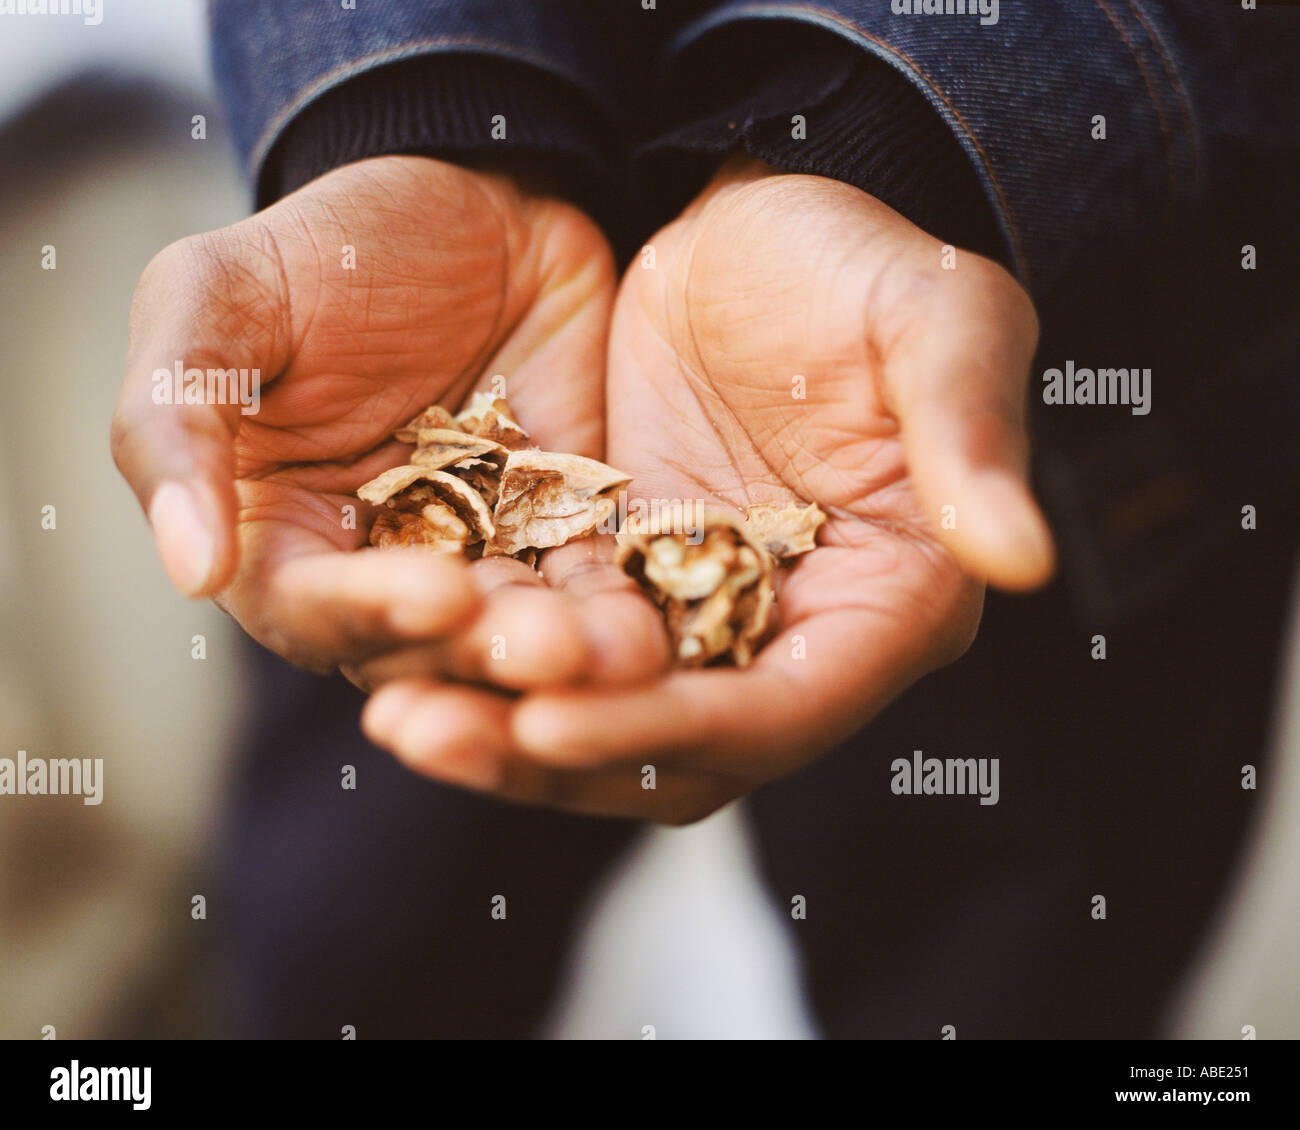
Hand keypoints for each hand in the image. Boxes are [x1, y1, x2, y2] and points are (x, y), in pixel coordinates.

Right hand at [113, 155, 625, 679]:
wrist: (473, 195)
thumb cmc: (330, 246)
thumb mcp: (219, 300)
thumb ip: (177, 420)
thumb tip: (191, 572)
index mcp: (280, 534)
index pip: (308, 609)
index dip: (363, 614)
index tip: (432, 592)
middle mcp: (378, 567)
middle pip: (421, 646)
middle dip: (478, 653)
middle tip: (539, 648)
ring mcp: (481, 555)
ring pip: (513, 634)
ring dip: (557, 658)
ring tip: (601, 655)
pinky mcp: (567, 534)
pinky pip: (593, 589)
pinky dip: (617, 616)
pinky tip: (649, 635)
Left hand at [363, 157, 1054, 821]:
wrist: (768, 220)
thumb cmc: (869, 262)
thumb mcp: (937, 324)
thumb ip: (968, 441)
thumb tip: (1022, 562)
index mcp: (885, 603)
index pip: (781, 709)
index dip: (671, 729)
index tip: (553, 721)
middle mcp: (793, 634)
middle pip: (678, 746)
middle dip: (559, 752)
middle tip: (433, 736)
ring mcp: (702, 614)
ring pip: (603, 713)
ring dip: (503, 727)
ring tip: (396, 718)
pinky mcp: (626, 577)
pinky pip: (554, 648)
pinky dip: (487, 663)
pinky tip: (398, 652)